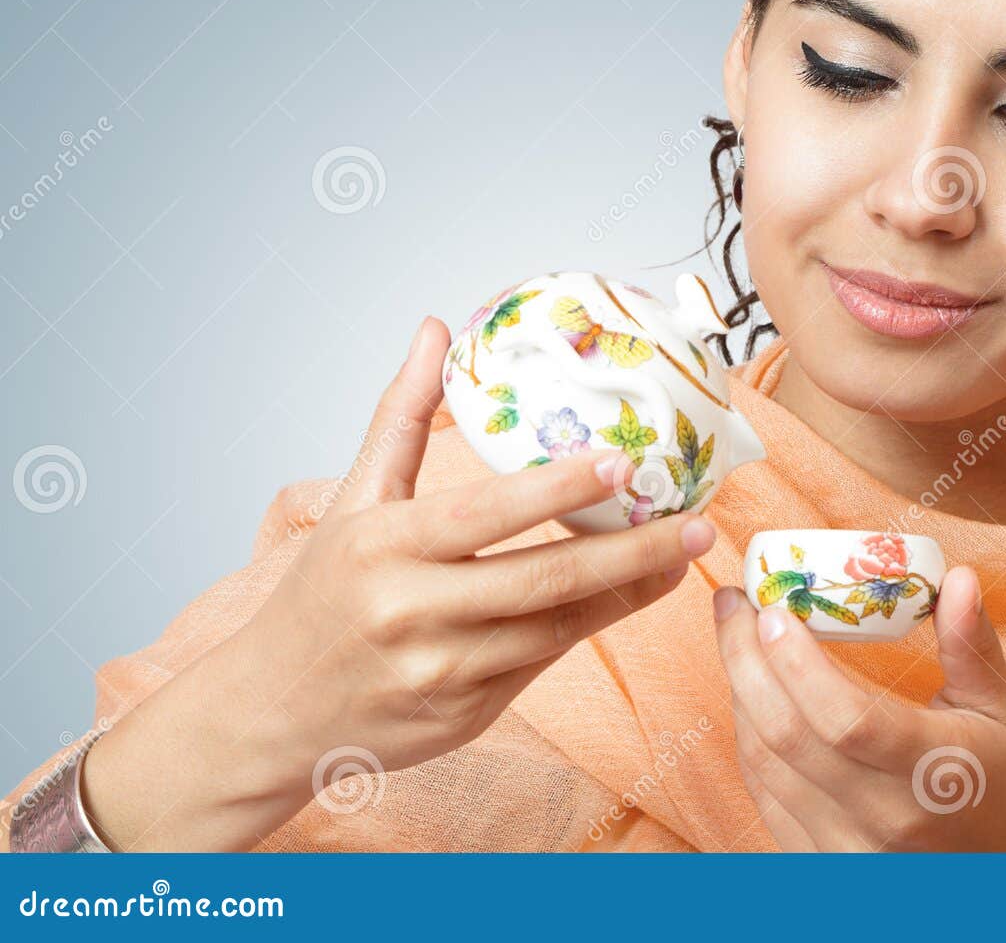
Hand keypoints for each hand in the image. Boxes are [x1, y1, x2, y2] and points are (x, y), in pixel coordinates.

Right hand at [78, 316, 715, 849]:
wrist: (269, 714)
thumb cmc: (320, 597)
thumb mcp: (353, 503)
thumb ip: (400, 418)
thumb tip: (436, 331)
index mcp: (383, 547)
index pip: (486, 513)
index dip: (558, 491)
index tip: (621, 462)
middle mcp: (412, 611)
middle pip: (542, 580)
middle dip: (631, 553)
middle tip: (697, 521)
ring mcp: (442, 671)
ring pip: (556, 629)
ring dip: (627, 594)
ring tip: (683, 556)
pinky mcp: (465, 715)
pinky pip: (542, 665)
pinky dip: (589, 629)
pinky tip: (632, 596)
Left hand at [712, 566, 1005, 851]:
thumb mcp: (1005, 708)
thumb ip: (972, 643)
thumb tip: (958, 577)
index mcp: (935, 774)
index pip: (849, 721)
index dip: (799, 665)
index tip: (773, 610)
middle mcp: (884, 820)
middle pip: (787, 737)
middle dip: (745, 660)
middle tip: (732, 603)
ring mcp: (848, 850)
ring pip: (764, 765)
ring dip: (740, 692)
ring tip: (736, 634)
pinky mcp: (823, 862)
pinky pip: (765, 794)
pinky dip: (748, 736)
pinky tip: (749, 691)